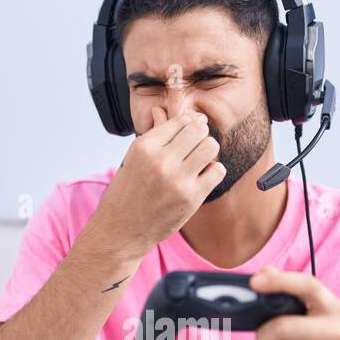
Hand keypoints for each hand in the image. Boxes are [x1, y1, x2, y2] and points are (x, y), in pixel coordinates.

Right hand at [88, 105, 225, 260]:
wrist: (122, 230)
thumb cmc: (128, 192)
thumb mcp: (134, 158)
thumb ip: (153, 134)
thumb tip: (162, 109)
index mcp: (144, 147)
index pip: (181, 121)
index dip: (188, 125)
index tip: (187, 135)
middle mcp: (161, 160)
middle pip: (199, 130)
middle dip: (200, 136)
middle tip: (193, 149)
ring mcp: (177, 180)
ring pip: (210, 147)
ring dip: (208, 152)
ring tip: (198, 162)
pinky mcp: (191, 198)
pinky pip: (217, 171)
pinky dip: (213, 172)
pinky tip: (200, 178)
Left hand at [251, 264, 339, 339]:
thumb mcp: (304, 318)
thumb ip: (285, 292)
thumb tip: (265, 271)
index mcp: (334, 308)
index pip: (308, 285)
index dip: (280, 281)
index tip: (253, 283)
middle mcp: (339, 331)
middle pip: (282, 327)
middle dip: (263, 335)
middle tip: (263, 339)